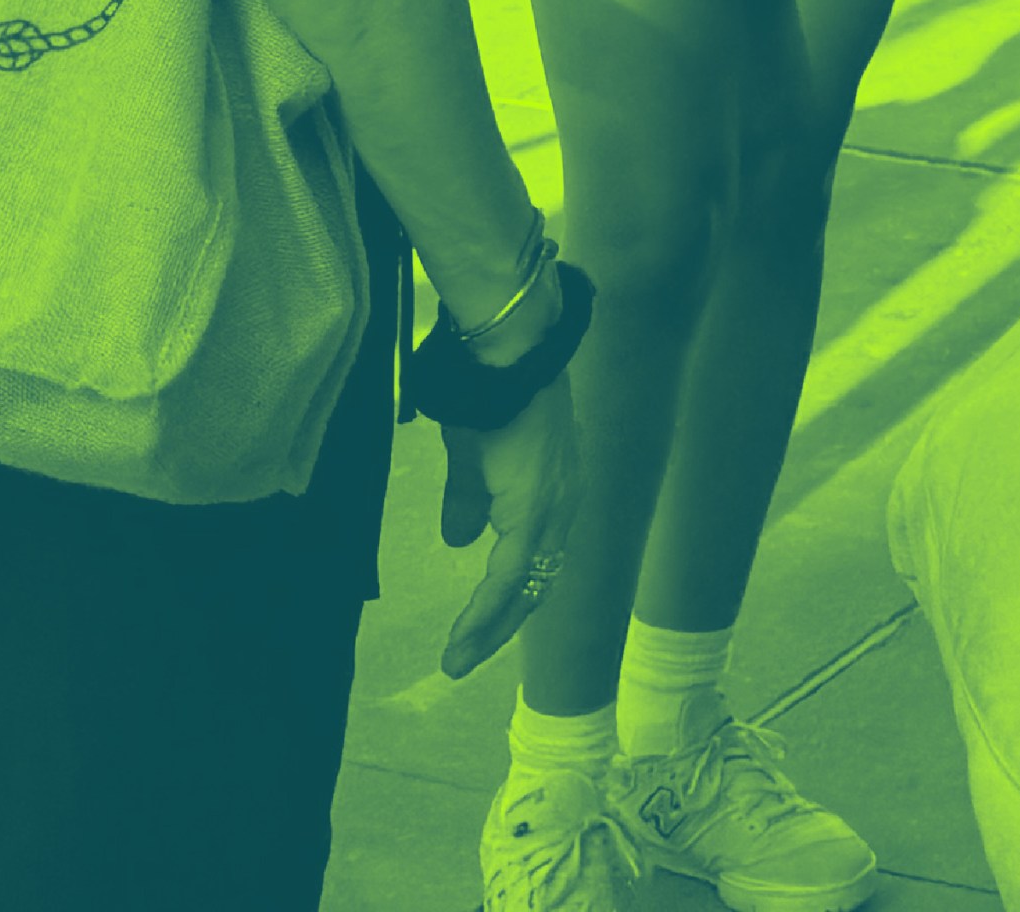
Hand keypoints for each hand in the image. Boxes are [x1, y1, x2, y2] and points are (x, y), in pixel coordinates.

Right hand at [436, 366, 582, 676]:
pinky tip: (464, 635)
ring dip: (490, 627)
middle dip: (499, 625)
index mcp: (551, 491)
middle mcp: (562, 504)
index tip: (476, 630)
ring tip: (457, 660)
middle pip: (536, 582)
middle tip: (463, 659)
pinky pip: (511, 574)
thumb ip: (470, 500)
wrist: (503, 358)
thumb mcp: (474, 458)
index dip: (508, 597)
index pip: (536, 560)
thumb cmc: (488, 397)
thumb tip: (459, 541)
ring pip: (526, 586)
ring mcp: (552, 507)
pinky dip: (487, 610)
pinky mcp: (534, 508)